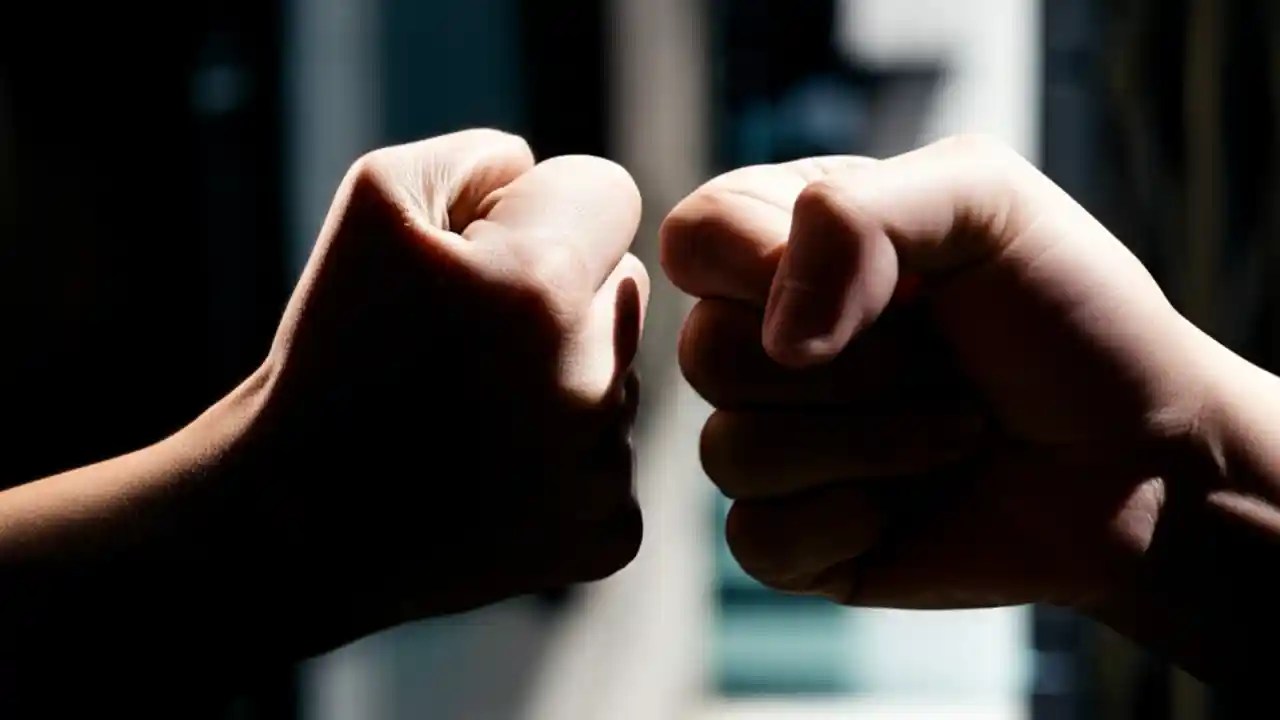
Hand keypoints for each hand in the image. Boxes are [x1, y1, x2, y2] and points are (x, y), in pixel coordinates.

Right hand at [211, 129, 646, 647]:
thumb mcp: (372, 206)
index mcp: (540, 284)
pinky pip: (616, 458)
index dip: (544, 209)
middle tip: (469, 341)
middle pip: (624, 285)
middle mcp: (592, 378)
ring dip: (566, 378)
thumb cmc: (332, 356)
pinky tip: (493, 477)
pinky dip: (567, 464)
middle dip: (562, 292)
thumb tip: (539, 172)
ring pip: (620, 375)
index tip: (488, 253)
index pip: (608, 191)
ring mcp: (605, 467)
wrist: (299, 526)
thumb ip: (476, 156)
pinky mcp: (608, 533)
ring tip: (471, 414)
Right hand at [662, 135, 1279, 681]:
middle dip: (853, 370)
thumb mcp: (988, 201)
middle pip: (706, 353)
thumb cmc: (1070, 318)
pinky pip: (759, 537)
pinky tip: (912, 505)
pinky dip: (851, 522)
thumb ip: (861, 212)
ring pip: (731, 451)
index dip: (765, 266)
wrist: (1140, 458)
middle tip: (941, 364)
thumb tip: (780, 338)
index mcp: (793, 245)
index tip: (892, 285)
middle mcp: (769, 341)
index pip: (695, 237)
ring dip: (872, 446)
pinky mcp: (794, 537)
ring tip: (952, 429)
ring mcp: (776, 442)